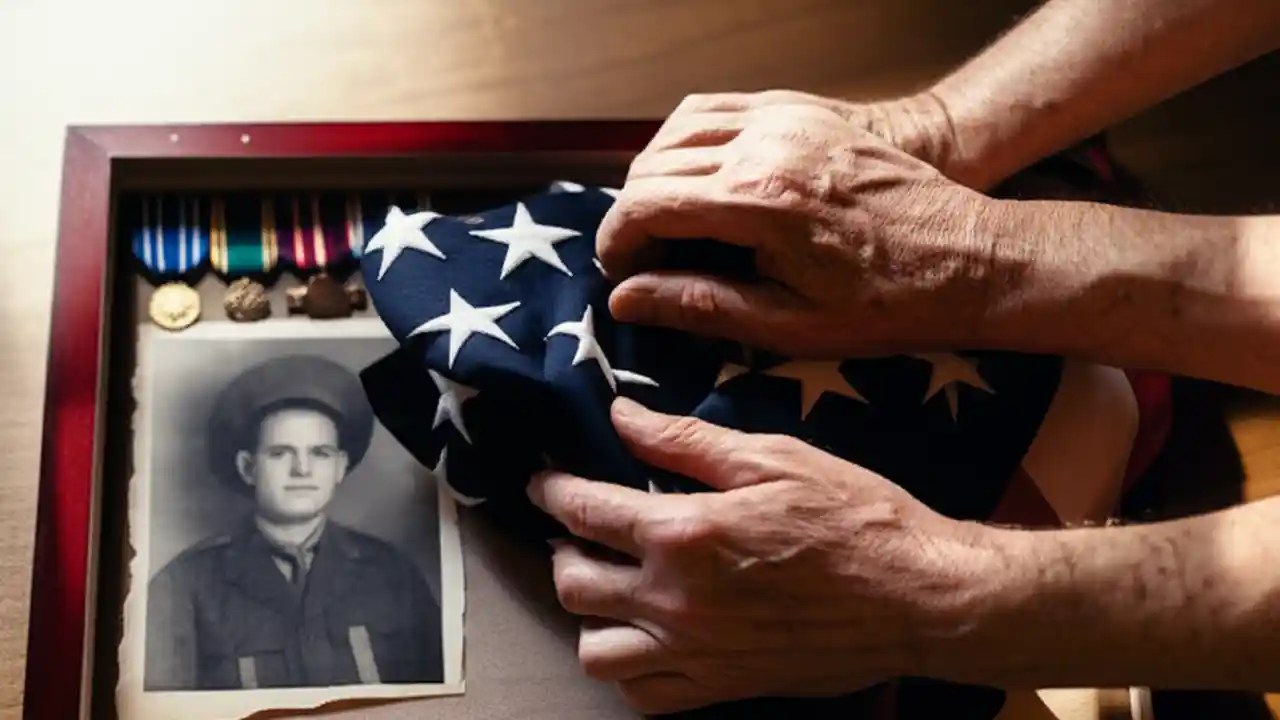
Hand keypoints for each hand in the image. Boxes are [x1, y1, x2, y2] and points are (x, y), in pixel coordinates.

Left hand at [527, 397, 1006, 714]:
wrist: (919, 597)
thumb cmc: (854, 516)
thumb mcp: (772, 456)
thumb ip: (685, 439)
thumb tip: (620, 417)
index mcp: (682, 533)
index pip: (583, 511)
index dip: (552, 491)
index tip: (546, 483)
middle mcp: (674, 601)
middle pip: (572, 583)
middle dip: (562, 549)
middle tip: (579, 531)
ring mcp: (695, 652)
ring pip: (594, 651)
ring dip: (588, 616)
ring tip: (610, 587)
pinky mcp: (721, 687)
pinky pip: (643, 694)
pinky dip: (629, 668)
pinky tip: (646, 638)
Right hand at [597, 93, 1006, 357]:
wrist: (968, 258)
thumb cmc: (885, 302)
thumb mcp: (787, 323)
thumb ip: (697, 304)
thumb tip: (624, 297)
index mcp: (757, 201)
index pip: (645, 205)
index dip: (616, 242)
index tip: (618, 276)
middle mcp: (765, 146)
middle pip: (653, 164)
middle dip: (631, 212)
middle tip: (639, 260)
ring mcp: (788, 119)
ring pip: (679, 127)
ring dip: (655, 172)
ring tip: (663, 222)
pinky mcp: (806, 111)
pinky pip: (721, 107)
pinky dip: (692, 139)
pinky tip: (699, 177)